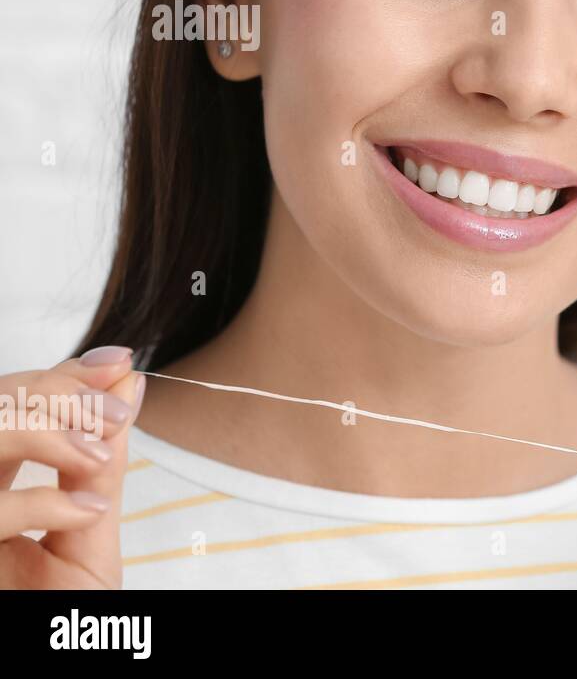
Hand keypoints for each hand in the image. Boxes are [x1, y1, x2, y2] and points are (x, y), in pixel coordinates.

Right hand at [0, 346, 143, 588]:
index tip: (121, 362)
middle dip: (56, 394)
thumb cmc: (63, 611)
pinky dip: (41, 501)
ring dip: (46, 435)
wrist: (60, 656)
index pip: (12, 404)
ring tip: (98, 457)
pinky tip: (85, 510)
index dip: (61, 376)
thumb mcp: (89, 531)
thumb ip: (101, 462)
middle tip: (116, 407)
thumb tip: (129, 383)